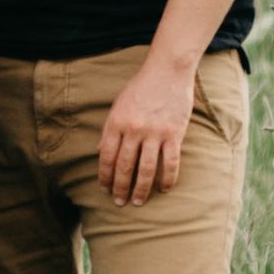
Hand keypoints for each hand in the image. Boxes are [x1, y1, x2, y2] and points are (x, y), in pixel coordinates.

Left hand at [99, 56, 194, 205]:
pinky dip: (168, 178)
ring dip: (141, 189)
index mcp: (116, 122)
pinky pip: (170, 162)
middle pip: (124, 166)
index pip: (106, 156)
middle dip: (120, 187)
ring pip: (146, 169)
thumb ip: (109, 129)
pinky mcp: (174, 134)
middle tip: (119, 202)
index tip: (104, 188)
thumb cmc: (140, 87)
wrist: (167, 71)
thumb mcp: (117, 105)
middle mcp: (134, 130)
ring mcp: (155, 133)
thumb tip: (99, 151)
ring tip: (139, 202)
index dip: (104, 175)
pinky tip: (165, 189)